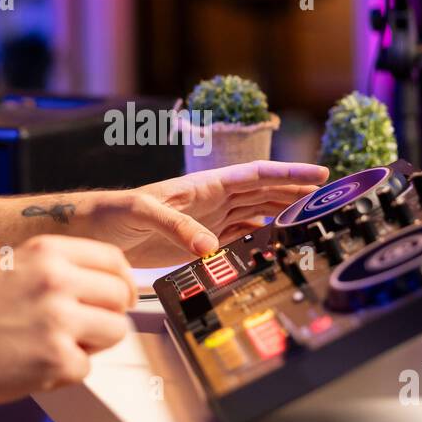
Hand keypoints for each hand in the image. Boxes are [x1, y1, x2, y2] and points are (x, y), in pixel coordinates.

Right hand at [0, 235, 138, 402]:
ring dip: (93, 344)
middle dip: (108, 315)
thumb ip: (58, 267)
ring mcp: (60, 319)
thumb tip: (107, 279)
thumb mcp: (13, 267)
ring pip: (116, 331)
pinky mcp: (59, 358)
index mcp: (46, 252)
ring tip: (56, 345)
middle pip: (119, 296)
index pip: (113, 259)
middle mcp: (56, 280)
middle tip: (83, 328)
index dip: (121, 281)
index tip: (120, 295)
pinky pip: (88, 366)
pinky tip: (38, 364)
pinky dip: (67, 372)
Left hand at [78, 160, 329, 266]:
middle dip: (297, 194)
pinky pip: (240, 238)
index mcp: (203, 185)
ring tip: (313, 219)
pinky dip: (261, 239)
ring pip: (257, 213)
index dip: (289, 175)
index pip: (255, 175)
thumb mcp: (141, 211)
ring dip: (284, 214)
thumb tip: (211, 246)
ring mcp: (208, 220)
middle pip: (265, 193)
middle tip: (331, 200)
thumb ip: (177, 226)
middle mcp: (211, 200)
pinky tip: (277, 244)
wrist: (91, 232)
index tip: (319, 176)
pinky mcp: (200, 242)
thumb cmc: (111, 212)